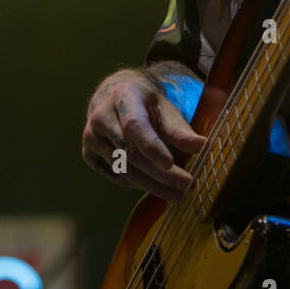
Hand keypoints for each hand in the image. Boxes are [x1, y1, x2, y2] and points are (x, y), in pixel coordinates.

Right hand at [82, 69, 206, 202]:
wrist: (113, 94)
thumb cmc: (144, 101)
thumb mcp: (164, 106)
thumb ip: (179, 128)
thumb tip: (201, 146)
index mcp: (123, 98)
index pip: (135, 126)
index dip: (152, 147)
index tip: (170, 164)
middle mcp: (101, 118)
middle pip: (130, 153)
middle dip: (159, 174)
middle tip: (185, 186)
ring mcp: (91, 137)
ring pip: (122, 168)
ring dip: (150, 184)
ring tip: (176, 194)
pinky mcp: (88, 153)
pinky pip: (113, 174)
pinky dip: (135, 183)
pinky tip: (154, 187)